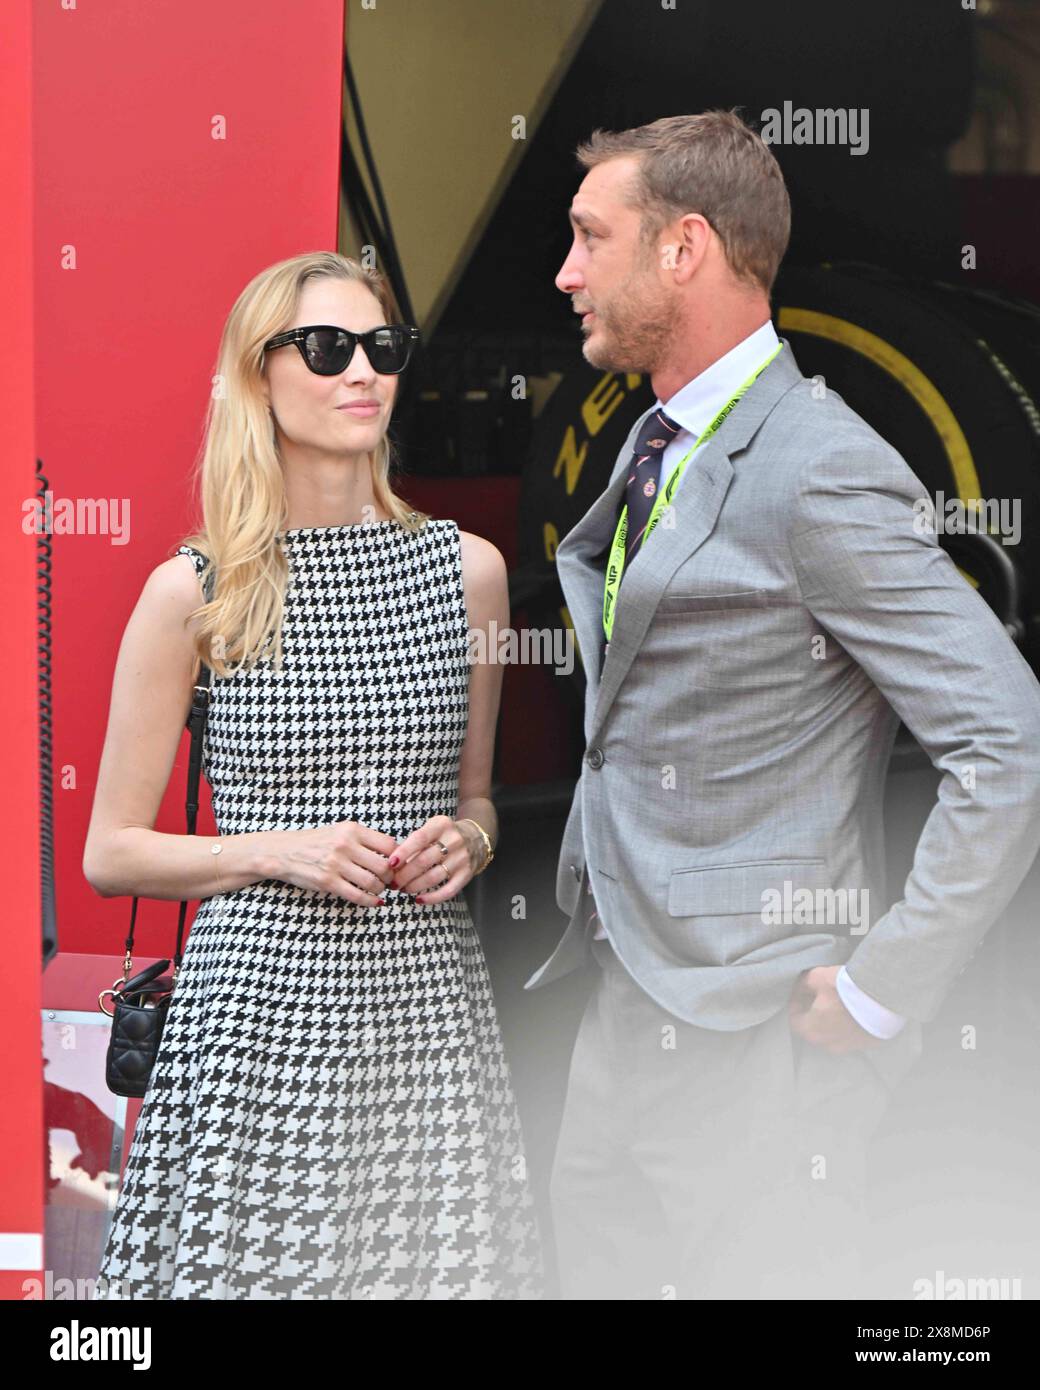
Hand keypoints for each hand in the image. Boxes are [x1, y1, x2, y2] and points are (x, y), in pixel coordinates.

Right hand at [265, 820, 396, 906]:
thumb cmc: (316, 842)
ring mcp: (336, 864)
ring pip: (372, 882)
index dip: (399, 858)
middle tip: (391, 881)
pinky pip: (357, 895)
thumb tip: (394, 854)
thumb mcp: (341, 831)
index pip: (389, 844)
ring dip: (381, 890)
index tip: (399, 866)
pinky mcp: (328, 882)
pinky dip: (371, 901)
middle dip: (392, 877)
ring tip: (380, 889)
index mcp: (352, 829)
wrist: (284, 852)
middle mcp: (345, 845)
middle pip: (384, 865)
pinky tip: (375, 901)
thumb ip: (364, 839)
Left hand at [388, 815, 486, 902]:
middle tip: (392, 882)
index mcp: (441, 825)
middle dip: (404, 875)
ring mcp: (461, 858)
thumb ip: (414, 843)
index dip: (403, 852)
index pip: (419, 838)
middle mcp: (453, 841)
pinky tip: (419, 899)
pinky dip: (432, 898)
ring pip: (433, 877)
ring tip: (403, 889)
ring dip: (414, 886)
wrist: (475, 838)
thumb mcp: (432, 829)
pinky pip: (448, 890)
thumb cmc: (444, 835)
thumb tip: (393, 864)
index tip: (391, 863)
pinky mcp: (467, 874)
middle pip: (424, 861)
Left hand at [788, 965, 880, 1054]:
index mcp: (812, 1031)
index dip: (796, 1003)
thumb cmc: (844, 988)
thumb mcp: (817, 977)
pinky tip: (855, 1011)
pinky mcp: (868, 1044)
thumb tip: (802, 986)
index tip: (801, 991)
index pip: (795, 1020)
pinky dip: (851, 1025)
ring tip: (839, 1004)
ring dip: (834, 1021)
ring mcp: (850, 1047)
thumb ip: (804, 984)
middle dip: (814, 1014)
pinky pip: (854, 1035)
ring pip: (835, 1034)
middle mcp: (829, 1045)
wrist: (883, 996)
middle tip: (820, 996)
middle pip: (815, 1029)